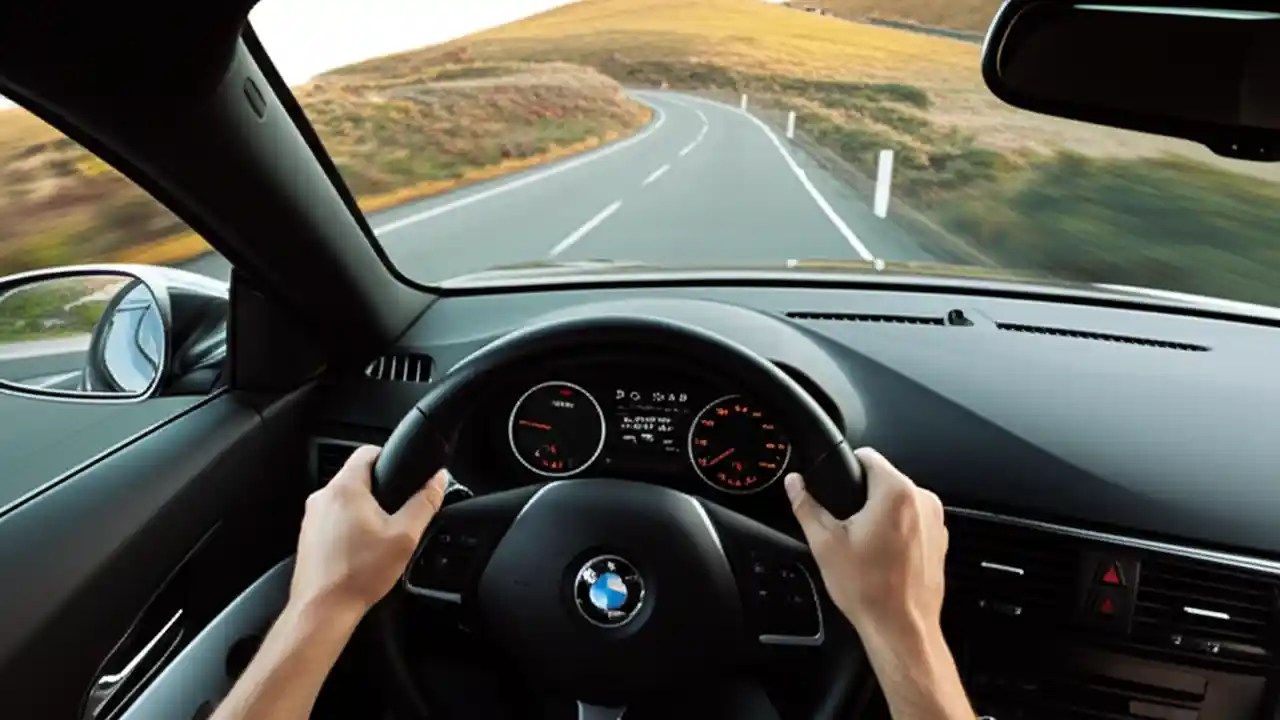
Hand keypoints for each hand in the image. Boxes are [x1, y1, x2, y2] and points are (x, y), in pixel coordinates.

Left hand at [289, 445, 447, 617]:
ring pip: (344, 500)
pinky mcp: (308, 536)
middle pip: (356, 476)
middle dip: (379, 489)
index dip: (389, 457)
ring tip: (381, 535)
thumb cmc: (359, 574)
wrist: (323, 609)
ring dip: (363, 510)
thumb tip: (438, 480)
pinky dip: (348, 527)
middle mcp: (322, 497)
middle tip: (398, 512)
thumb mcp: (404, 536)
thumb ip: (424, 503)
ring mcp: (311, 517)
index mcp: (345, 488)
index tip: (403, 473)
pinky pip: (332, 519)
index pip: (367, 451)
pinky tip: (362, 550)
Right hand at [784, 447, 947, 638]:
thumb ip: (806, 506)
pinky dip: (898, 529)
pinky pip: (913, 520)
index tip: (836, 486)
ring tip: (865, 545)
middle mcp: (923, 501)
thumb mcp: (825, 543)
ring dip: (881, 513)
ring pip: (899, 500)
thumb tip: (794, 484)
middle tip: (847, 526)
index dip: (846, 467)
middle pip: (884, 478)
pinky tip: (883, 555)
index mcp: (896, 492)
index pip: (867, 456)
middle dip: (862, 496)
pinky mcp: (940, 539)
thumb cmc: (869, 590)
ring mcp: (936, 521)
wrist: (901, 628)